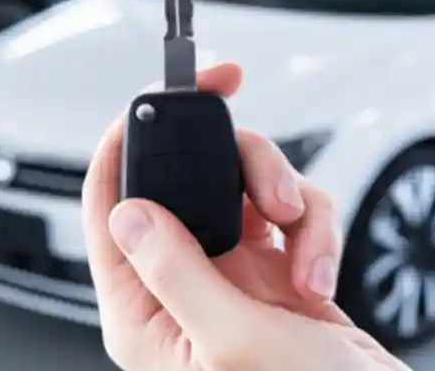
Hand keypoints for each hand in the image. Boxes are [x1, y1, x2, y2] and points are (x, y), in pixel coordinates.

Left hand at [83, 63, 407, 370]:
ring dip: (292, 206)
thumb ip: (178, 269)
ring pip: (251, 189)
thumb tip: (130, 211)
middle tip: (274, 180)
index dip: (129, 142)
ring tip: (306, 248)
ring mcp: (234, 277)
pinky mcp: (280, 272)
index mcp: (145, 313)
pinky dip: (319, 232)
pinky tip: (322, 275)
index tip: (164, 96)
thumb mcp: (232, 338)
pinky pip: (296, 214)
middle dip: (244, 171)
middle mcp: (183, 288)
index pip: (112, 211)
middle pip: (194, 181)